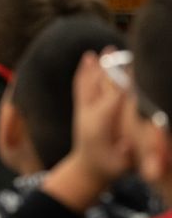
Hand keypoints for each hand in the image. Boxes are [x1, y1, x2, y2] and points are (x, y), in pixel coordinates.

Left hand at [43, 52, 136, 211]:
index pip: (115, 98)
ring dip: (98, 65)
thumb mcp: (120, 166)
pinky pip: (81, 86)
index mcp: (101, 124)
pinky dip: (84, 71)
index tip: (135, 67)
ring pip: (90, 82)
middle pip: (103, 85)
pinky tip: (89, 57)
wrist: (86, 169)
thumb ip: (126, 154)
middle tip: (122, 50)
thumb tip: (129, 145)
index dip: (125, 83)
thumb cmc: (109, 168)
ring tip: (107, 48)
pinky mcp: (81, 109)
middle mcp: (90, 113)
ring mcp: (84, 110)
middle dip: (113, 68)